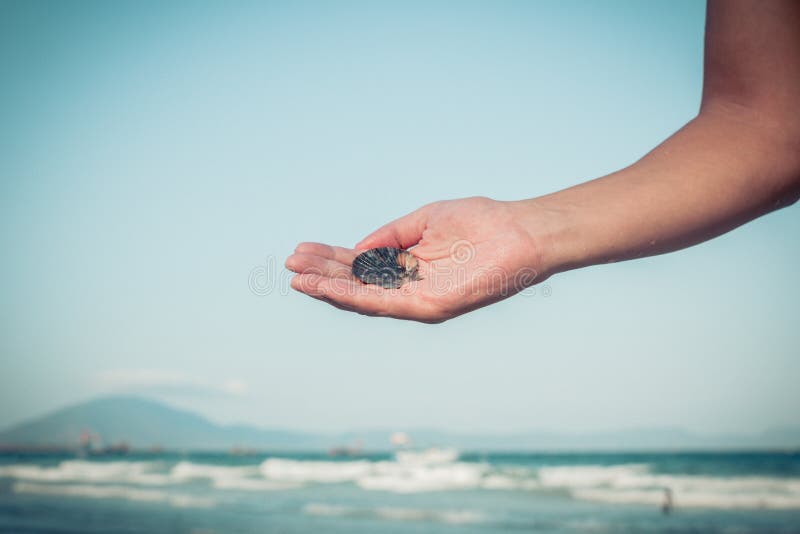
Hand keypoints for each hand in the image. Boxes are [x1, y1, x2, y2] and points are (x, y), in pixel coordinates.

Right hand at [285, 197, 549, 322]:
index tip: (302, 251)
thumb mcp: (424, 220)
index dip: (331, 259)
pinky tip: (330, 287)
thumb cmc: (481, 222)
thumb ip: (390, 235)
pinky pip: (385, 303)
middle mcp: (411, 286)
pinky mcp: (431, 306)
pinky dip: (355, 296)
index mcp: (409, 265)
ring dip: (329, 288)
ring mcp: (419, 298)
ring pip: (364, 298)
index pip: (362, 266)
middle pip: (357, 284)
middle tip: (290, 265)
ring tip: (298, 278)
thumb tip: (356, 249)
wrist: (520, 231)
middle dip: (322, 274)